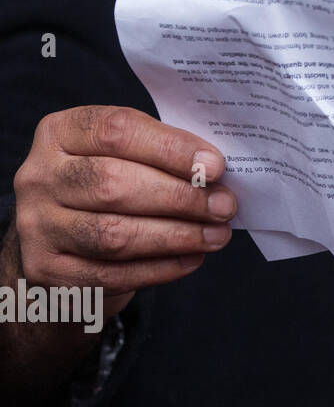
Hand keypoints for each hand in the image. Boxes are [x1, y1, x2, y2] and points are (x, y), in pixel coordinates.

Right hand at [11, 105, 236, 319]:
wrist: (61, 238)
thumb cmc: (111, 183)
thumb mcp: (127, 154)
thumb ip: (163, 154)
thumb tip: (214, 172)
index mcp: (61, 133)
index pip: (116, 131)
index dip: (171, 148)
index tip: (216, 166)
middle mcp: (39, 177)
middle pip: (113, 184)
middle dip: (180, 197)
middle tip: (224, 206)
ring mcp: (36, 226)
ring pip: (113, 234)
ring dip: (176, 236)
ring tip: (217, 235)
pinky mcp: (46, 270)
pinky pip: (109, 274)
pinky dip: (159, 269)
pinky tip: (192, 259)